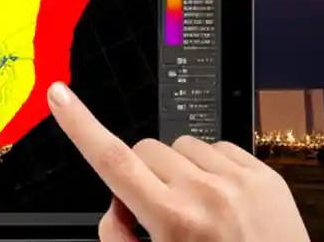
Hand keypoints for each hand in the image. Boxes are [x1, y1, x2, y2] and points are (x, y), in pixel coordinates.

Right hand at [48, 81, 309, 240]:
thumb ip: (116, 236)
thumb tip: (114, 202)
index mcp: (171, 220)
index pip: (111, 159)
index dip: (80, 124)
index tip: (59, 96)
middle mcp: (204, 194)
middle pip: (143, 149)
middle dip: (142, 174)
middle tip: (160, 211)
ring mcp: (238, 181)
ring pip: (180, 146)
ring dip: (180, 171)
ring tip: (199, 209)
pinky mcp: (264, 176)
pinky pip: (219, 148)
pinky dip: (212, 170)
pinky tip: (222, 201)